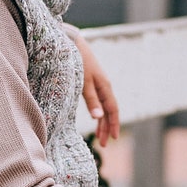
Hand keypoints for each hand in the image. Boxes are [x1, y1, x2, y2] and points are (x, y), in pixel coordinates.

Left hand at [67, 26, 119, 146]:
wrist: (73, 42)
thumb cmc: (78, 61)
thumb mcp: (84, 82)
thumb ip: (91, 100)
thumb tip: (98, 117)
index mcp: (105, 87)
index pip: (113, 110)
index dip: (114, 125)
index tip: (113, 139)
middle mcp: (104, 86)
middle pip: (109, 111)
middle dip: (108, 128)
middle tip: (105, 144)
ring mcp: (99, 84)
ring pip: (104, 107)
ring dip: (103, 122)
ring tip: (100, 137)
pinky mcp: (92, 82)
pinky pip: (99, 101)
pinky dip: (99, 112)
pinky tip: (96, 118)